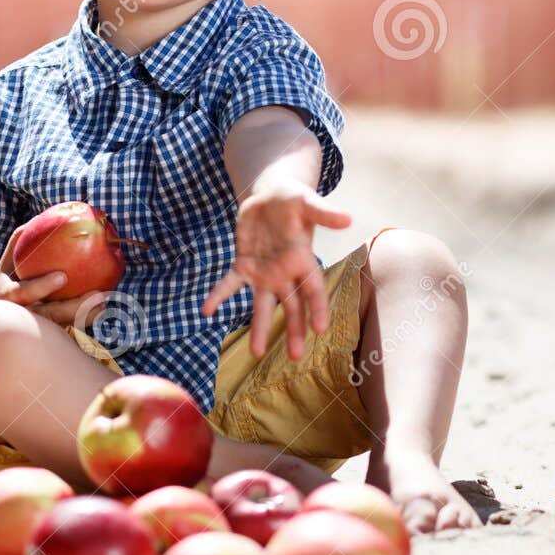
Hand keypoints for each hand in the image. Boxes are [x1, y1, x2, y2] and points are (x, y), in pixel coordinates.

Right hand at [0, 223, 107, 330]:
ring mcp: (34, 327)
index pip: (24, 293)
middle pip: (50, 315)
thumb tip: (42, 216)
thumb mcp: (7, 259)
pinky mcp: (47, 333)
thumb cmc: (6, 278)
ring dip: (86, 316)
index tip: (63, 276)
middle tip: (98, 295)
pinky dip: (86, 318)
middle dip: (75, 308)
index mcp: (7, 297)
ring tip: (105, 302)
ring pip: (63, 324)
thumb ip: (20, 239)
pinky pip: (69, 325)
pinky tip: (103, 307)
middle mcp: (21, 316)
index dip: (42, 286)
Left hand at [200, 180, 351, 360]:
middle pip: (292, 307)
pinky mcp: (244, 265)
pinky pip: (230, 284)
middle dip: (294, 331)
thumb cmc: (294, 199)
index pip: (313, 289)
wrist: (271, 197)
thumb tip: (348, 218)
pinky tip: (205, 310)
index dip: (318, 308)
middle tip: (296, 357)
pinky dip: (218, 296)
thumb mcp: (307, 201)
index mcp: (303, 260)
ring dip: (260, 328)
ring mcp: (264, 273)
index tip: (320, 329)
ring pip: (262, 306)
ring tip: (257, 353)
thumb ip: (324, 212)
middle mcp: (285, 273)